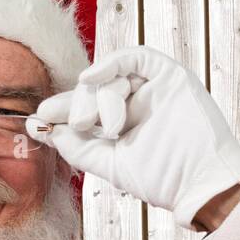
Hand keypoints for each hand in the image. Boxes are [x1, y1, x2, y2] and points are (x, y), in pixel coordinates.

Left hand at [27, 45, 239, 229]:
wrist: (199, 182)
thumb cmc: (161, 179)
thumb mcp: (109, 163)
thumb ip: (78, 146)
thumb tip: (44, 129)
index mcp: (123, 125)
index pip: (86, 108)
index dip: (62, 110)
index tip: (40, 117)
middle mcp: (137, 104)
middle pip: (95, 90)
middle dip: (79, 104)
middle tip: (80, 124)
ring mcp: (154, 89)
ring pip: (112, 76)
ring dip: (100, 97)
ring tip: (108, 126)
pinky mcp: (171, 77)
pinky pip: (136, 57)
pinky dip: (111, 63)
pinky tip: (91, 78)